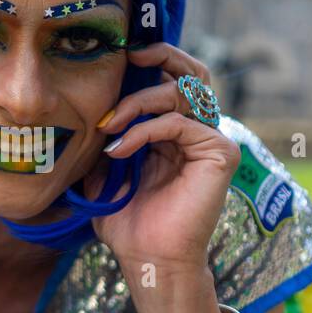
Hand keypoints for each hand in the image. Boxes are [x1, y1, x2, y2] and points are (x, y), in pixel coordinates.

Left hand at [84, 41, 240, 275]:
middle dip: (162, 54)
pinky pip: (180, 123)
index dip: (152, 60)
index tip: (119, 55)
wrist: (148, 257)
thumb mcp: (106, 168)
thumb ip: (109, 132)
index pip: (173, 78)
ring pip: (183, 92)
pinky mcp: (220, 153)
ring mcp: (212, 140)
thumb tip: (92, 100)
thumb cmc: (128, 219)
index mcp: (175, 129)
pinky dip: (144, 130)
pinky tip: (120, 149)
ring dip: (139, 101)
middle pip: (193, 72)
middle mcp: (198, 130)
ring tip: (109, 125)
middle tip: (130, 55)